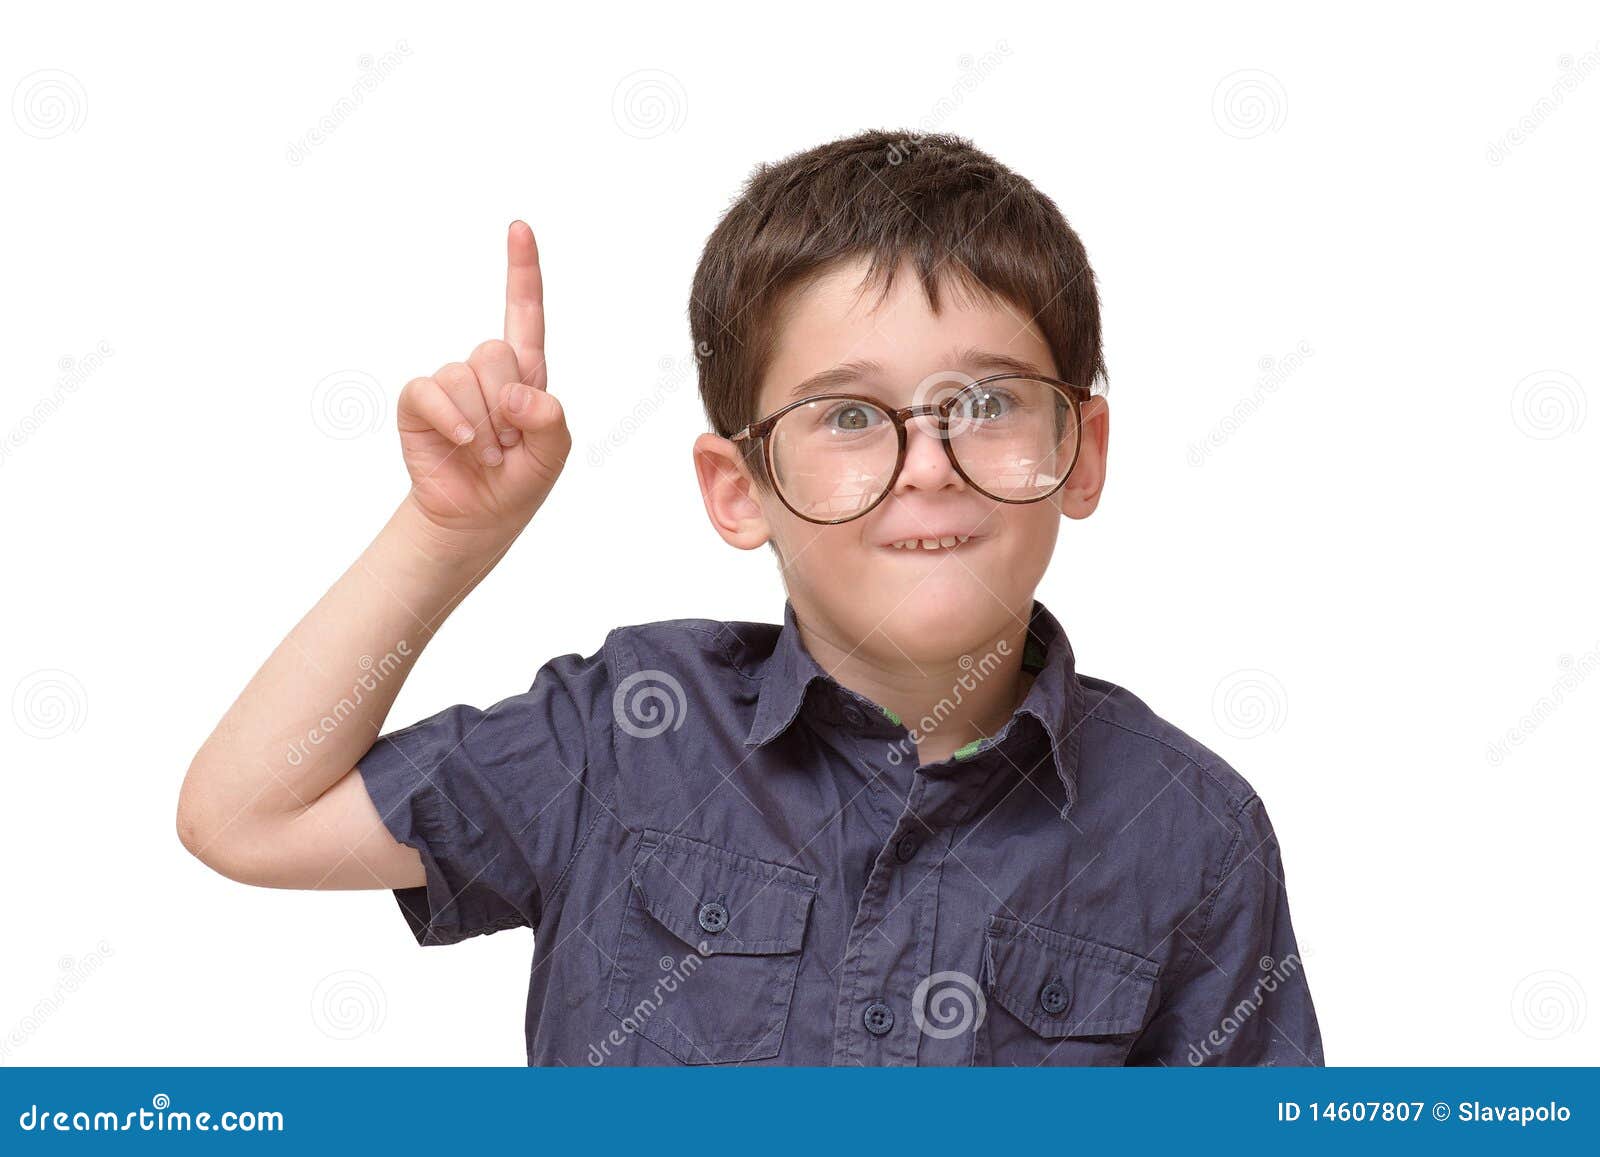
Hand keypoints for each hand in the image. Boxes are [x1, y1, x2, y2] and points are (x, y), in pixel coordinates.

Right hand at [395, 221, 570, 553]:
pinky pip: (432, 392)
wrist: (478, 518)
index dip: (522, 271)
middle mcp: (486, 371)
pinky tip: (465, 443)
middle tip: (510, 444)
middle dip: (508, 405)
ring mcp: (450, 384)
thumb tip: (515, 394)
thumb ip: (549, 418)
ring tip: (490, 452)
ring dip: (485, 424)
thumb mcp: (553, 451)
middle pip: (496, 352)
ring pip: (466, 375)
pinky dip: (454, 420)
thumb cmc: (520, 479)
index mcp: (525, 373)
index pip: (524, 314)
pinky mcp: (419, 402)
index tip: (520, 228)